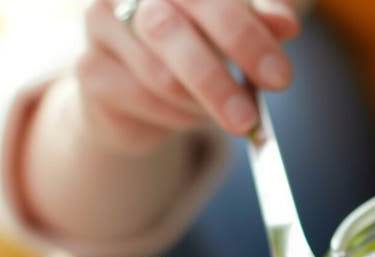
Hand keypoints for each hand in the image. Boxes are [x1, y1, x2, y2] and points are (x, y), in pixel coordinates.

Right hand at [78, 0, 298, 151]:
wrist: (143, 89)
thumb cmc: (201, 45)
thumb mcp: (241, 29)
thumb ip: (263, 20)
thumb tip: (285, 25)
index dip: (245, 35)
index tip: (279, 77)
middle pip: (170, 29)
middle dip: (218, 81)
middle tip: (249, 119)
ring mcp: (100, 23)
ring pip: (159, 76)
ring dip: (199, 104)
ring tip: (218, 110)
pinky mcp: (89, 68)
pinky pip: (143, 100)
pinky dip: (177, 117)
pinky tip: (187, 114)